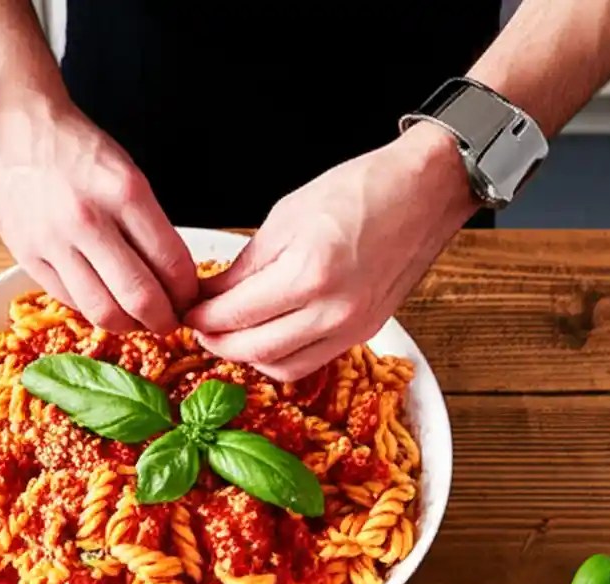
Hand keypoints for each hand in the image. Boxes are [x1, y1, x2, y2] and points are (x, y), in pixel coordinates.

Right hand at [0, 101, 197, 334]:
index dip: (187, 292)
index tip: (189, 298)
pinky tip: (104, 301)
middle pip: (139, 297)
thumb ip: (151, 226)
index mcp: (124, 193)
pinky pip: (70, 301)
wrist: (17, 129)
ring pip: (102, 310)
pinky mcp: (27, 256)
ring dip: (129, 325)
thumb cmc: (78, 150)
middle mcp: (88, 220)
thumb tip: (174, 278)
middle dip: (164, 319)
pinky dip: (94, 309)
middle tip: (169, 321)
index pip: (171, 264)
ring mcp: (54, 242)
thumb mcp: (129, 175)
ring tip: (138, 320)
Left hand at [184, 124, 479, 381]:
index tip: (186, 310)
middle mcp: (335, 308)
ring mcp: (354, 326)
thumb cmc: (359, 190)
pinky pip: (312, 362)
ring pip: (283, 367)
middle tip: (199, 325)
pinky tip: (265, 337)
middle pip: (255, 350)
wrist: (423, 191)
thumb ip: (245, 265)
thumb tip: (209, 294)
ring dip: (247, 356)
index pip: (236, 314)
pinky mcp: (366, 332)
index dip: (202, 318)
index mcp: (310, 272)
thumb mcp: (286, 217)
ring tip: (229, 333)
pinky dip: (280, 358)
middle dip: (218, 342)